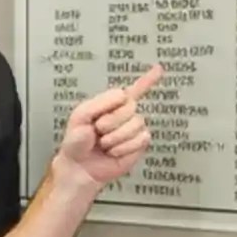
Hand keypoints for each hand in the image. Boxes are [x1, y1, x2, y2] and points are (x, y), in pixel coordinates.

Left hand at [53, 63, 163, 189]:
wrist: (81, 167)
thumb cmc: (77, 143)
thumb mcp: (79, 119)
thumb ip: (96, 105)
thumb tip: (121, 95)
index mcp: (108, 104)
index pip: (130, 90)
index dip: (146, 80)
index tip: (159, 69)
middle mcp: (123, 113)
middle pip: (130, 105)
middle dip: (111, 120)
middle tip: (98, 130)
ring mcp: (133, 128)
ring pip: (136, 123)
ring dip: (115, 136)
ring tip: (104, 143)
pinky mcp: (140, 143)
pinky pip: (140, 139)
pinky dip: (123, 147)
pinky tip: (113, 151)